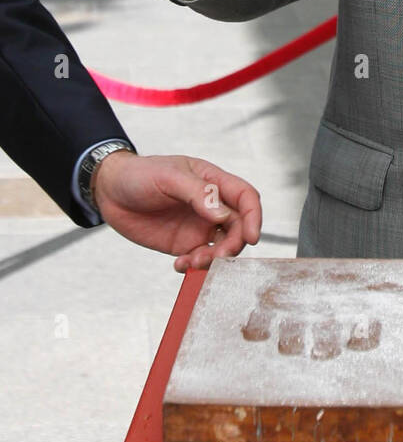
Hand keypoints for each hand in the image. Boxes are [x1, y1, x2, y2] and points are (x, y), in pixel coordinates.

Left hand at [92, 151, 261, 272]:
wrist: (110, 191)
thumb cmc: (140, 174)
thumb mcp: (169, 177)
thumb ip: (198, 194)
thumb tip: (222, 215)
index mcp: (213, 182)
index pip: (245, 198)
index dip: (254, 217)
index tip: (251, 237)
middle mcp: (211, 205)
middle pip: (238, 227)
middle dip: (233, 245)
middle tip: (217, 256)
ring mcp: (199, 225)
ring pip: (222, 246)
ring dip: (213, 258)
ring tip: (191, 261)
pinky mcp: (183, 243)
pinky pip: (199, 258)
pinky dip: (194, 266)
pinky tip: (179, 265)